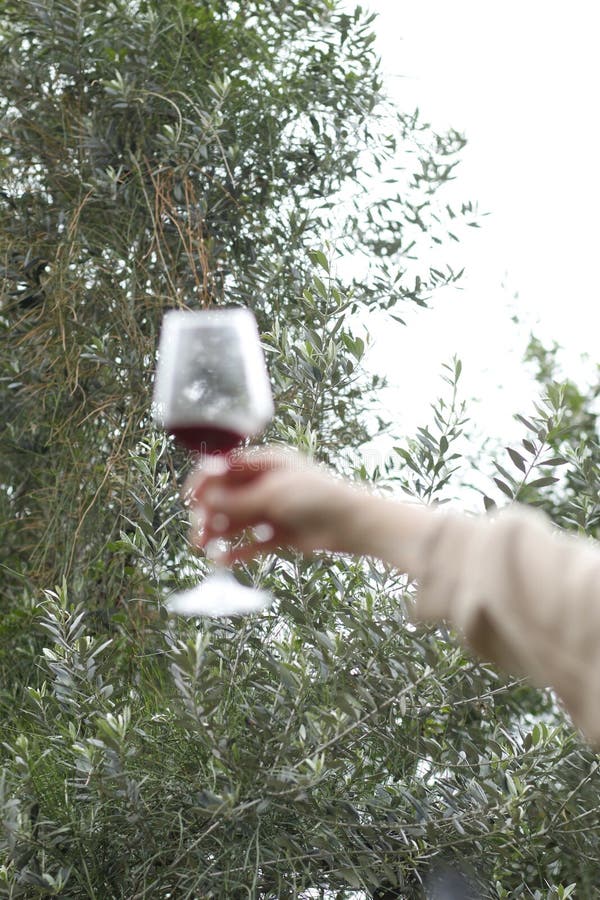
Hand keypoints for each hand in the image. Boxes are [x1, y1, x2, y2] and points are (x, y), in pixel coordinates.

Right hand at [182, 446, 370, 563]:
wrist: (351, 524)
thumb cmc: (316, 498)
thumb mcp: (272, 495)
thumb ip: (238, 501)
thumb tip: (205, 503)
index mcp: (265, 463)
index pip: (225, 468)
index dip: (204, 482)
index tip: (189, 498)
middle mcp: (265, 485)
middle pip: (226, 498)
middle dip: (209, 514)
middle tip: (199, 532)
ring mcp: (271, 510)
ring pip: (235, 522)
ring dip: (219, 534)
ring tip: (207, 550)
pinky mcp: (278, 535)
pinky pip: (251, 543)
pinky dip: (237, 551)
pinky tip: (223, 561)